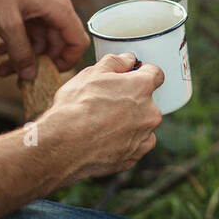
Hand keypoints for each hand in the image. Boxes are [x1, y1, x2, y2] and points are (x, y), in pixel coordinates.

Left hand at [0, 0, 88, 78]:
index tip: (49, 75)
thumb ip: (20, 51)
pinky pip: (30, 23)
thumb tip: (30, 75)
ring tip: (2, 66)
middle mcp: (55, 1)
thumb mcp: (6, 23)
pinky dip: (18, 38)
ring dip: (23, 51)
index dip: (67, 61)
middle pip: (56, 40)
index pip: (77, 40)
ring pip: (40, 34)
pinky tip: (0, 48)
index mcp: (58, 6)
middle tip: (17, 76)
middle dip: (37, 60)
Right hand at [40, 52, 163, 182]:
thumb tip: (128, 59)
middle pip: (147, 103)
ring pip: (141, 127)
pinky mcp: (132, 158)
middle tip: (107, 103)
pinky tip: (103, 142)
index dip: (143, 73)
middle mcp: (150, 113)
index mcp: (142, 88)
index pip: (156, 74)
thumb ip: (114, 62)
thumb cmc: (76, 107)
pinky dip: (123, 144)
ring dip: (129, 124)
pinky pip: (133, 147)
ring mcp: (143, 138)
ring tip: (102, 126)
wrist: (63, 146)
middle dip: (132, 102)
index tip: (134, 75)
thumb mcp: (91, 74)